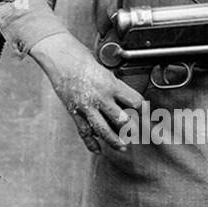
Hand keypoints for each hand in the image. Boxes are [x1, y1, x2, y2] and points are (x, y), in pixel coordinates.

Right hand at [30, 31, 142, 153]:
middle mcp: (101, 97)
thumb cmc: (83, 59)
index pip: (135, 101)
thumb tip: (126, 102)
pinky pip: (84, 131)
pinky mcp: (74, 112)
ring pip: (103, 130)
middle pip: (122, 120)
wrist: (60, 57)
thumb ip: (115, 87)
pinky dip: (91, 143)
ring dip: (114, 141)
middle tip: (137, 134)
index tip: (147, 114)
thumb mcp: (105, 70)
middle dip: (131, 130)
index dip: (143, 109)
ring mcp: (86, 107)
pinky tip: (97, 149)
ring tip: (123, 146)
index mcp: (111, 84)